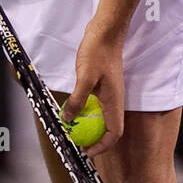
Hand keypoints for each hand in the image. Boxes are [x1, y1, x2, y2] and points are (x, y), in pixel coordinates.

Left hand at [62, 18, 125, 156]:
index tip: (87, 151)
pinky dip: (86, 111)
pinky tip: (73, 107)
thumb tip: (68, 119)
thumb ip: (77, 100)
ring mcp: (109, 92)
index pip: (115, 133)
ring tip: (73, 128)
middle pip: (108, 128)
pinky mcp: (102, 85)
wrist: (105, 31)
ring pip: (101, 117)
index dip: (102, 146)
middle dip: (94, 138)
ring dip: (89, 125)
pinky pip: (96, 105)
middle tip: (77, 142)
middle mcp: (114, 100)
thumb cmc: (98, 51)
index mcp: (114, 101)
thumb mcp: (85, 77)